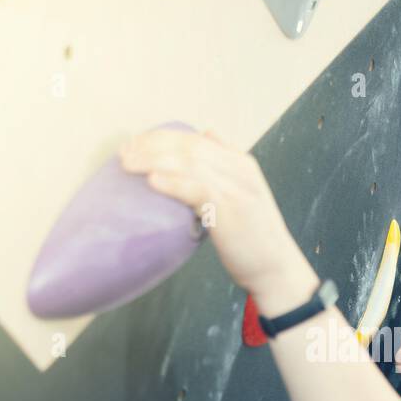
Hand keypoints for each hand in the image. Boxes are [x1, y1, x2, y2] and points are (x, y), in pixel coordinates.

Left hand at [118, 128, 312, 302]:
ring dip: (154, 160)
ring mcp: (236, 189)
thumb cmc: (253, 236)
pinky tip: (153, 181)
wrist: (276, 267)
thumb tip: (206, 133)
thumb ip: (226, 163)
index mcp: (241, 163)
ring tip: (128, 164)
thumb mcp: (244, 191)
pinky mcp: (230, 211)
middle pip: (188, 146)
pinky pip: (197, 189)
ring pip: (189, 162)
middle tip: (124, 152)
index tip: (135, 143)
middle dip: (152, 145)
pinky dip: (173, 182)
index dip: (161, 137)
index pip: (195, 139)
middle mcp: (239, 170)